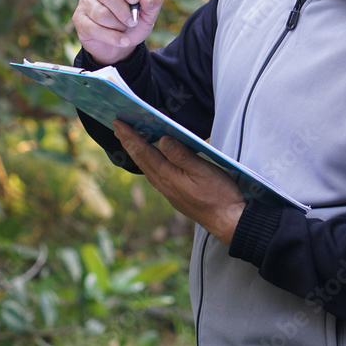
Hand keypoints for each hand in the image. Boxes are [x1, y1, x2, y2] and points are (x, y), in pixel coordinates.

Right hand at [72, 0, 163, 65]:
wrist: (121, 47)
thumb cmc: (133, 24)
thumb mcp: (149, 14)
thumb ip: (153, 1)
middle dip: (123, 11)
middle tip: (133, 22)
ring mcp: (86, 2)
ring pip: (101, 13)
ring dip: (118, 26)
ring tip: (124, 31)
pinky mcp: (79, 19)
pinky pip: (94, 28)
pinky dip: (112, 37)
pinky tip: (122, 41)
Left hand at [113, 120, 245, 245]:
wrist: (228, 222)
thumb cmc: (220, 195)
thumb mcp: (203, 170)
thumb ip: (181, 155)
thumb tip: (163, 139)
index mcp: (168, 176)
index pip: (144, 152)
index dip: (130, 136)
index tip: (118, 123)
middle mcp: (164, 184)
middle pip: (141, 160)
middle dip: (128, 142)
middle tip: (116, 127)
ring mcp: (169, 192)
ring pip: (146, 168)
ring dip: (136, 152)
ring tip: (129, 140)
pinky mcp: (176, 195)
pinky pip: (155, 175)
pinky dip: (147, 163)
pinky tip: (150, 160)